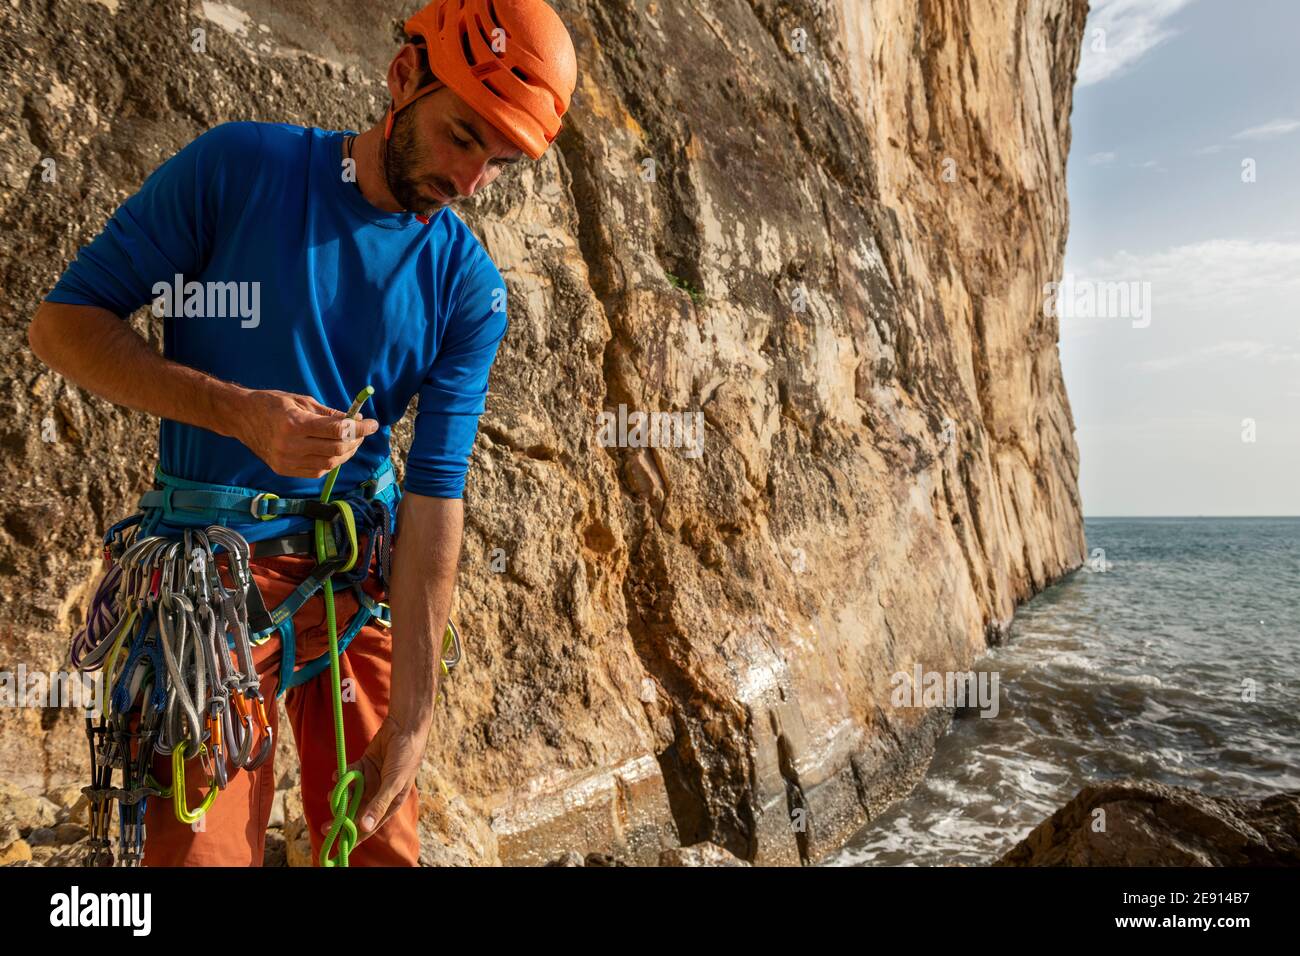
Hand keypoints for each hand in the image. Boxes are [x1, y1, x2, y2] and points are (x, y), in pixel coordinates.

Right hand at [234, 388, 379, 477]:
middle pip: (336, 449)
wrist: (240, 417)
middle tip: (362, 432)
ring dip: (346, 453)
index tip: (372, 423)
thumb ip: (329, 414)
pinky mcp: (283, 470)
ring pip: (329, 463)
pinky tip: (335, 451)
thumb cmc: (271, 404)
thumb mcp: (301, 401)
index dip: (360, 428)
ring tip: (351, 442)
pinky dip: (331, 462)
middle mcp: (290, 445)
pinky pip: (316, 471)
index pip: (338, 430)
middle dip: (356, 441)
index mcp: (295, 424)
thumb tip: (355, 420)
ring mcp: (286, 461)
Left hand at [322, 713, 426, 843]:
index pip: (371, 825)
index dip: (356, 837)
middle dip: (342, 819)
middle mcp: (380, 793)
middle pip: (357, 812)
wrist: (405, 728)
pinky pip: (350, 775)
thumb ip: (378, 804)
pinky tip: (338, 775)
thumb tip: (365, 827)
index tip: (340, 847)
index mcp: (390, 802)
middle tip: (325, 827)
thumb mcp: (393, 783)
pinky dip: (343, 776)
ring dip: (341, 795)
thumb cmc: (405, 757)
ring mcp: (372, 780)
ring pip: (351, 794)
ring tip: (334, 794)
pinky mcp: (365, 765)